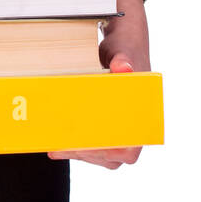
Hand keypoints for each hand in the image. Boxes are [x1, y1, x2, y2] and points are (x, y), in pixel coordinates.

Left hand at [47, 0, 149, 169]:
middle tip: (60, 146)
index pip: (129, 149)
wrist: (120, 45)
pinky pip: (94, 144)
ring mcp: (121, 128)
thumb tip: (123, 67)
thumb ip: (124, 59)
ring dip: (79, 152)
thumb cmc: (125, 48)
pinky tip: (58, 144)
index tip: (86, 147)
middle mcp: (135, 125)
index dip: (109, 153)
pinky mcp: (107, 125)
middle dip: (85, 153)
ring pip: (102, 155)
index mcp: (144, 113)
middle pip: (111, 156)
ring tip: (56, 146)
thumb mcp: (123, 50)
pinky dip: (77, 145)